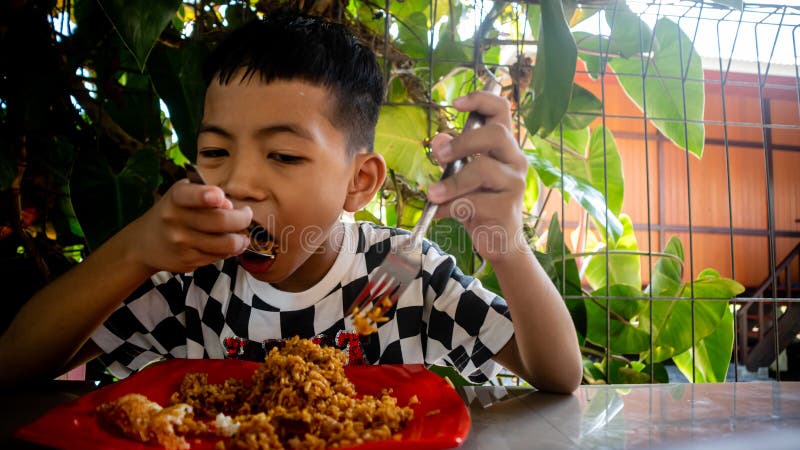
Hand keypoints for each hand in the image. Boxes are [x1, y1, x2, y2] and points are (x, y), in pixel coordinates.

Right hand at [126, 180, 252, 272]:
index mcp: (176, 197)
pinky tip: (226, 245)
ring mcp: (181, 242)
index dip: (206, 196)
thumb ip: (207, 196)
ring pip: (225, 243)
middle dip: (242, 218)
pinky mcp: (187, 260)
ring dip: (240, 240)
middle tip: (246, 215)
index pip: (191, 195)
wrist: (145, 243)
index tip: (219, 197)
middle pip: (220, 221)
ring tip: (242, 236)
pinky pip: (218, 256)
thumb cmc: (174, 212)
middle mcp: (176, 219)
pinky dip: (228, 251)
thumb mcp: (183, 195)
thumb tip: (231, 208)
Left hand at [427, 91, 529, 262]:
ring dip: (452, 182)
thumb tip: (437, 141)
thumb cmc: (481, 202)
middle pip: (495, 134)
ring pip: (483, 169)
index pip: (501, 110)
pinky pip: (473, 202)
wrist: (499, 240)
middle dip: (463, 141)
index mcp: (504, 146)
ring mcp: (514, 184)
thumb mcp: (461, 176)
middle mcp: (515, 160)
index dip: (481, 99)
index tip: (455, 102)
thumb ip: (451, 157)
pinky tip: (439, 213)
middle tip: (439, 154)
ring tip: (432, 194)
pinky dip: (450, 207)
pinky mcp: (506, 208)